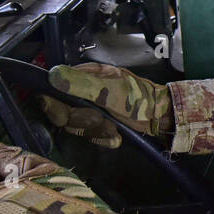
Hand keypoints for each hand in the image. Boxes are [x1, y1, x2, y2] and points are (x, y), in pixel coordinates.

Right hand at [39, 63, 173, 147]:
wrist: (160, 117)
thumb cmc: (138, 99)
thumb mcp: (109, 90)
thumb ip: (81, 84)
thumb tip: (52, 75)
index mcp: (85, 77)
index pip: (54, 90)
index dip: (56, 106)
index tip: (65, 116)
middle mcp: (84, 92)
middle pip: (64, 112)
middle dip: (83, 120)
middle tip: (101, 119)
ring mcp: (92, 109)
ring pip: (77, 127)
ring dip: (97, 130)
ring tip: (113, 127)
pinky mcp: (100, 124)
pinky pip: (91, 136)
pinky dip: (104, 138)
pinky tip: (116, 135)